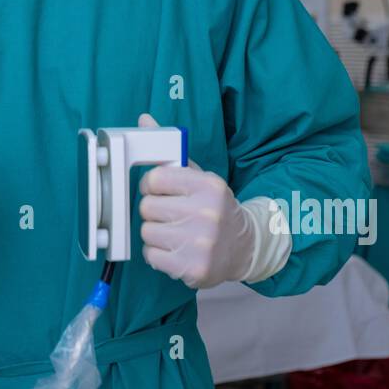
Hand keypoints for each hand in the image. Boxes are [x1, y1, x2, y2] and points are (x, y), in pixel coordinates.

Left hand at [137, 113, 253, 288]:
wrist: (244, 247)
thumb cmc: (214, 208)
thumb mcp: (199, 176)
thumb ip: (170, 151)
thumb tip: (144, 120)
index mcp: (208, 185)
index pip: (154, 178)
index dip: (151, 185)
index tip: (159, 190)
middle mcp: (206, 213)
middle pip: (146, 206)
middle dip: (154, 210)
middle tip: (171, 213)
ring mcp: (200, 243)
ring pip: (146, 231)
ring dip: (155, 233)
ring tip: (175, 232)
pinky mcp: (193, 268)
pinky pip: (150, 255)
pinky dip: (158, 253)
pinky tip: (176, 249)